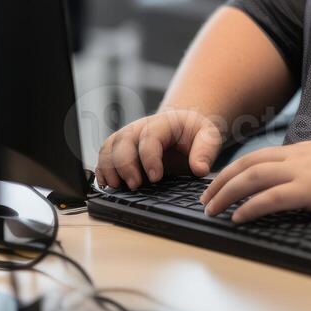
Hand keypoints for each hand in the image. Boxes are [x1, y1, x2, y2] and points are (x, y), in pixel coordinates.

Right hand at [96, 109, 223, 190]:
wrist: (184, 127)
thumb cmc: (194, 132)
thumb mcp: (209, 136)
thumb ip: (206, 151)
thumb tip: (199, 168)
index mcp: (163, 123)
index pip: (150, 138)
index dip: (150, 158)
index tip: (156, 177)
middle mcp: (141, 127)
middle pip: (123, 142)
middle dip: (126, 165)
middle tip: (135, 185)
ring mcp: (128, 136)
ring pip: (109, 148)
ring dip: (109, 168)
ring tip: (117, 187)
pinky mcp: (120, 147)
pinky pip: (104, 154)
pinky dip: (101, 169)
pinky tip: (106, 184)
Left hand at [199, 141, 310, 222]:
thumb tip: (299, 186)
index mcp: (304, 151)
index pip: (259, 156)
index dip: (234, 169)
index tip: (219, 184)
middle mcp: (300, 157)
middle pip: (248, 163)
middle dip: (221, 181)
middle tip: (205, 199)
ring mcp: (305, 171)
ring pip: (253, 177)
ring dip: (227, 193)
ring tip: (212, 209)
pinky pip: (273, 196)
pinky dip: (250, 206)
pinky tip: (238, 217)